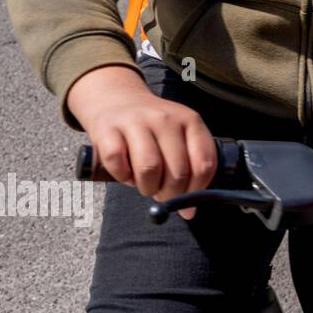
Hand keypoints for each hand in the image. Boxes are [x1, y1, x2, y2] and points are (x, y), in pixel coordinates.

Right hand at [66, 65, 216, 219]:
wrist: (117, 100)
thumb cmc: (154, 130)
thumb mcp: (180, 138)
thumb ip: (190, 169)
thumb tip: (189, 212)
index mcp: (191, 121)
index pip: (204, 164)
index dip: (198, 190)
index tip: (188, 201)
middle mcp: (166, 118)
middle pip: (178, 171)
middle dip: (171, 194)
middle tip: (162, 194)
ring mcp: (136, 122)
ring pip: (149, 169)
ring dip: (147, 187)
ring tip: (146, 185)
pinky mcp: (108, 129)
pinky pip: (117, 163)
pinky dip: (122, 176)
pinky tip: (125, 173)